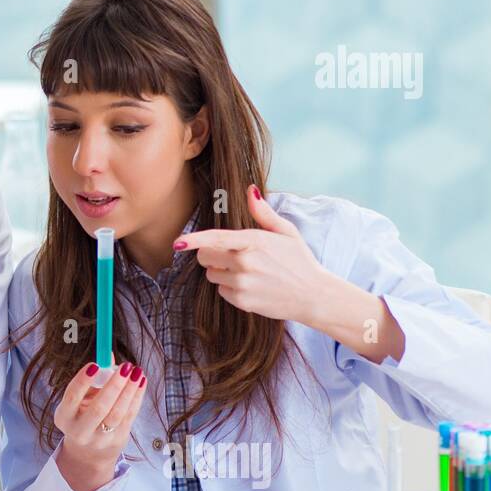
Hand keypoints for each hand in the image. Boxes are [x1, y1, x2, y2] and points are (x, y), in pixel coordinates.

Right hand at [54, 361, 147, 490]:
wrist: (89, 452)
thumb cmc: (83, 415)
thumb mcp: (80, 399)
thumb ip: (93, 379)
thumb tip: (108, 356)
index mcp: (64, 417)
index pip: (72, 397)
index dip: (83, 381)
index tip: (95, 364)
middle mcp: (80, 431)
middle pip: (99, 408)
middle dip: (114, 386)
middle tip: (125, 367)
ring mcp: (100, 439)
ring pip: (117, 414)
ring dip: (129, 391)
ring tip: (136, 372)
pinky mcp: (117, 440)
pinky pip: (129, 416)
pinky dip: (136, 397)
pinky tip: (141, 382)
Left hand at [178, 185, 404, 361]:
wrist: (314, 295)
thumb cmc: (299, 260)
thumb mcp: (286, 232)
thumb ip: (263, 213)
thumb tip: (250, 190)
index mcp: (253, 241)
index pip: (215, 238)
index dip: (193, 240)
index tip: (177, 243)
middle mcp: (245, 262)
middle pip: (205, 256)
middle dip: (211, 254)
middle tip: (230, 255)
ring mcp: (242, 283)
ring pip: (211, 274)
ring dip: (221, 272)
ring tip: (247, 272)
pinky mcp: (242, 301)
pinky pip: (221, 291)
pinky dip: (230, 288)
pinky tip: (251, 286)